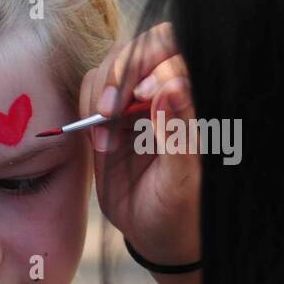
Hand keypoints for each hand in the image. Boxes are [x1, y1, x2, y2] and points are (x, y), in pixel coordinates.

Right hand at [80, 22, 200, 265]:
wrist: (157, 235)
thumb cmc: (181, 210)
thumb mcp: (184, 181)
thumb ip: (179, 133)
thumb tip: (172, 88)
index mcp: (195, 100)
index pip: (177, 51)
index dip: (157, 61)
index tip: (144, 93)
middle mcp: (168, 91)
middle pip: (142, 47)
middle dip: (122, 71)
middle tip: (110, 111)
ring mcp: (139, 101)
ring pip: (114, 64)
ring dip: (102, 91)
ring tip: (105, 135)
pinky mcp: (112, 114)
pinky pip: (92, 89)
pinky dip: (88, 108)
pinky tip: (102, 143)